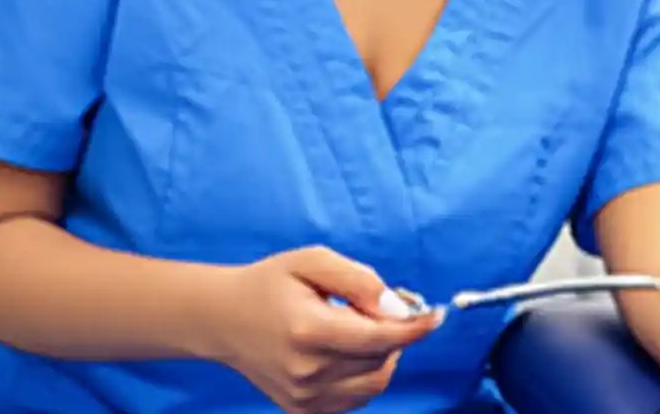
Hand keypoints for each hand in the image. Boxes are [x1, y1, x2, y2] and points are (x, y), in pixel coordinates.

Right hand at [210, 246, 439, 412]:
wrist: (223, 320)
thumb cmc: (271, 284)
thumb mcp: (313, 261)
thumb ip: (360, 280)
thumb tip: (398, 308)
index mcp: (308, 330)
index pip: (379, 338)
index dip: (414, 328)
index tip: (436, 315)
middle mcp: (306, 371)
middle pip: (381, 359)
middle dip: (394, 332)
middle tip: (384, 307)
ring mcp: (303, 397)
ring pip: (375, 382)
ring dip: (384, 355)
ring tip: (363, 329)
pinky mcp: (302, 410)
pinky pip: (357, 398)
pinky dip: (366, 375)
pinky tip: (350, 351)